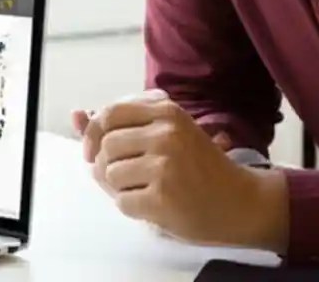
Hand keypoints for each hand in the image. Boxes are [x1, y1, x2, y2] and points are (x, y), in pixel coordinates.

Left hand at [87, 95, 288, 251]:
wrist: (241, 202)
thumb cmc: (200, 167)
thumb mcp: (167, 133)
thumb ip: (122, 123)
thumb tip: (77, 114)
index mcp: (167, 111)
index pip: (110, 114)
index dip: (94, 133)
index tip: (93, 151)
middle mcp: (166, 134)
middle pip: (106, 146)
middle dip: (109, 165)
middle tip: (130, 176)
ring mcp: (165, 166)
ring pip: (110, 175)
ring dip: (121, 188)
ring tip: (147, 189)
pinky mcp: (163, 197)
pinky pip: (122, 202)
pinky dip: (133, 207)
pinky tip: (153, 204)